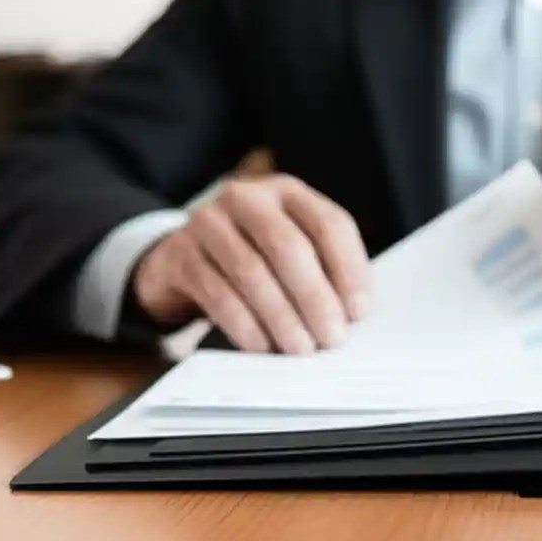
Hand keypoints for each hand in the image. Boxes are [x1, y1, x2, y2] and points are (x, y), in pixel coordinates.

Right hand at [133, 174, 371, 353]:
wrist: (182, 258)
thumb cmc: (254, 255)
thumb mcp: (289, 249)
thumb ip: (323, 268)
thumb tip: (353, 312)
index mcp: (288, 192)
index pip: (329, 224)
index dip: (350, 270)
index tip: (359, 311)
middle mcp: (248, 198)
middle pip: (289, 246)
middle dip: (315, 297)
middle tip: (332, 337)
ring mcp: (209, 222)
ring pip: (252, 272)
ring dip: (282, 316)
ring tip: (301, 347)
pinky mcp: (181, 254)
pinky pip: (217, 293)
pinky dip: (244, 324)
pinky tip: (262, 345)